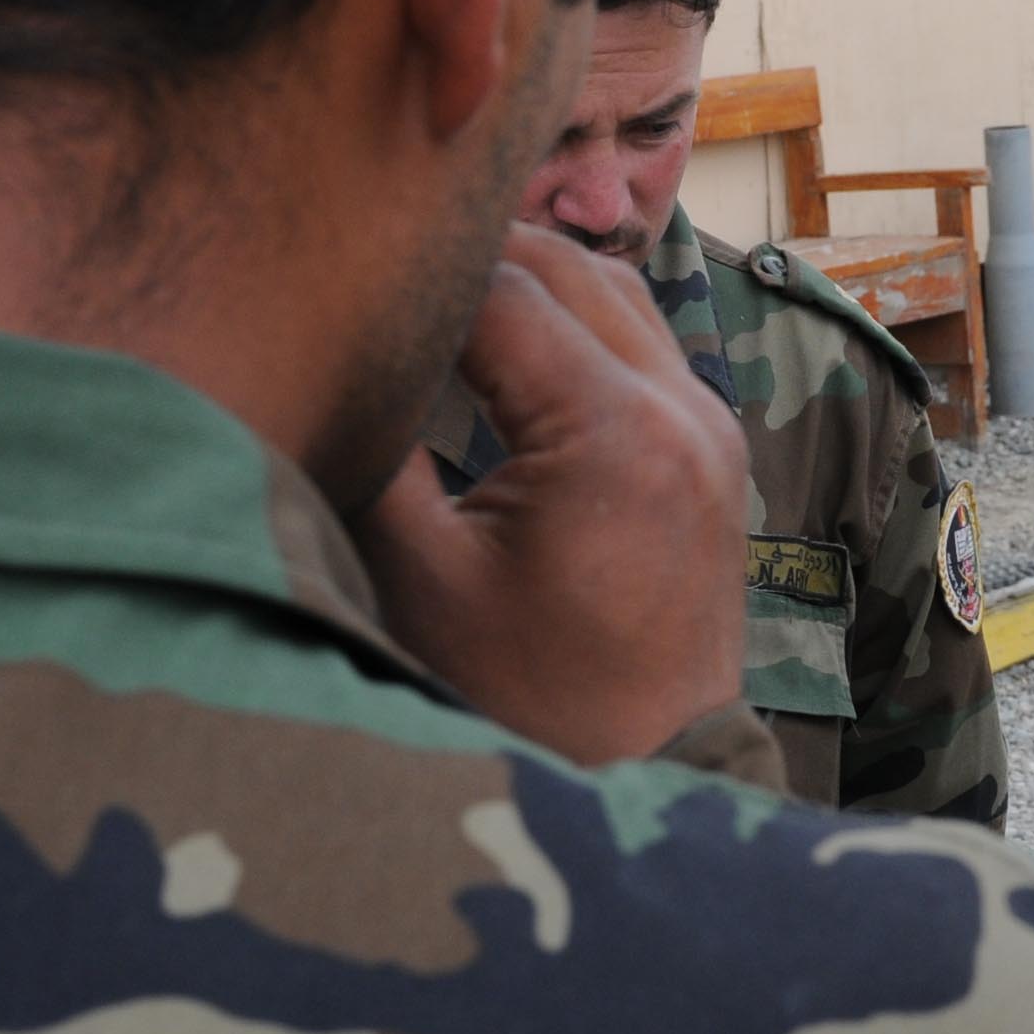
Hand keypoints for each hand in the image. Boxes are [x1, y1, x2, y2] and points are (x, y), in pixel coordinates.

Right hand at [355, 227, 746, 764]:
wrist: (647, 778)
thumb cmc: (527, 698)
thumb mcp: (420, 579)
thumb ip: (374, 450)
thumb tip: (322, 349)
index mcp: (614, 432)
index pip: (498, 288)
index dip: (411, 270)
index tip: (337, 266)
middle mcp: (681, 410)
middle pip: (562, 267)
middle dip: (467, 255)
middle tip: (374, 265)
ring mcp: (709, 427)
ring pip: (610, 292)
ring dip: (524, 283)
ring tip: (430, 299)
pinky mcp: (711, 451)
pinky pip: (639, 342)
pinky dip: (570, 325)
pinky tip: (496, 350)